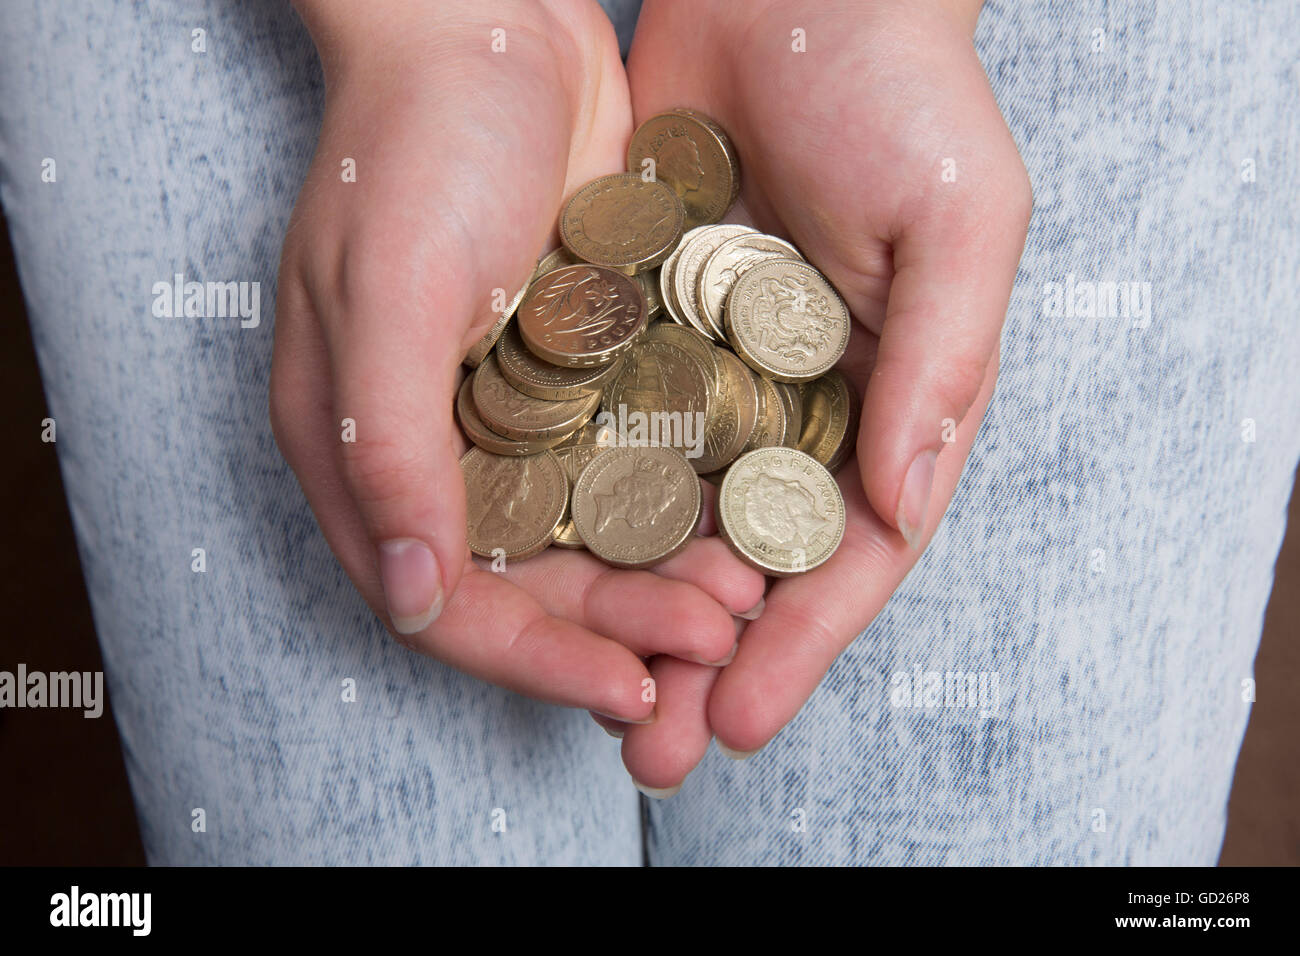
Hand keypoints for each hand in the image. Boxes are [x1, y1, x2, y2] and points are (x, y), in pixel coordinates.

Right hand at [271, 0, 764, 721]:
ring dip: (666, 575)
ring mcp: (511, 414)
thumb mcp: (383, 292)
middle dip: (624, 623)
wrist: (487, 27)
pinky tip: (747, 521)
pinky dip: (685, 501)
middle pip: (532, 582)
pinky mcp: (577, 372)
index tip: (629, 686)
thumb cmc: (409, 145)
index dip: (535, 657)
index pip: (445, 601)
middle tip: (718, 639)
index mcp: (363, 448)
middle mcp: (437, 448)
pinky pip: (633, 464)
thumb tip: (410, 601)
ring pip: (594, 535)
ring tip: (747, 596)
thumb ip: (387, 448)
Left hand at [613, 0, 1030, 787]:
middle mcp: (800, 408)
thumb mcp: (957, 222)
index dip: (799, 644)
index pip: (848, 551)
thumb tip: (902, 503)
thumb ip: (938, 363)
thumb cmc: (902, 92)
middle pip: (751, 563)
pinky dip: (582, 506)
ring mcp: (716, 379)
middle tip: (654, 751)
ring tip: (592, 698)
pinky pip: (611, 434)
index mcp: (887, 403)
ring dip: (633, 613)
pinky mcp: (644, 334)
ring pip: (672, 522)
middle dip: (704, 661)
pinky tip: (540, 571)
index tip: (740, 718)